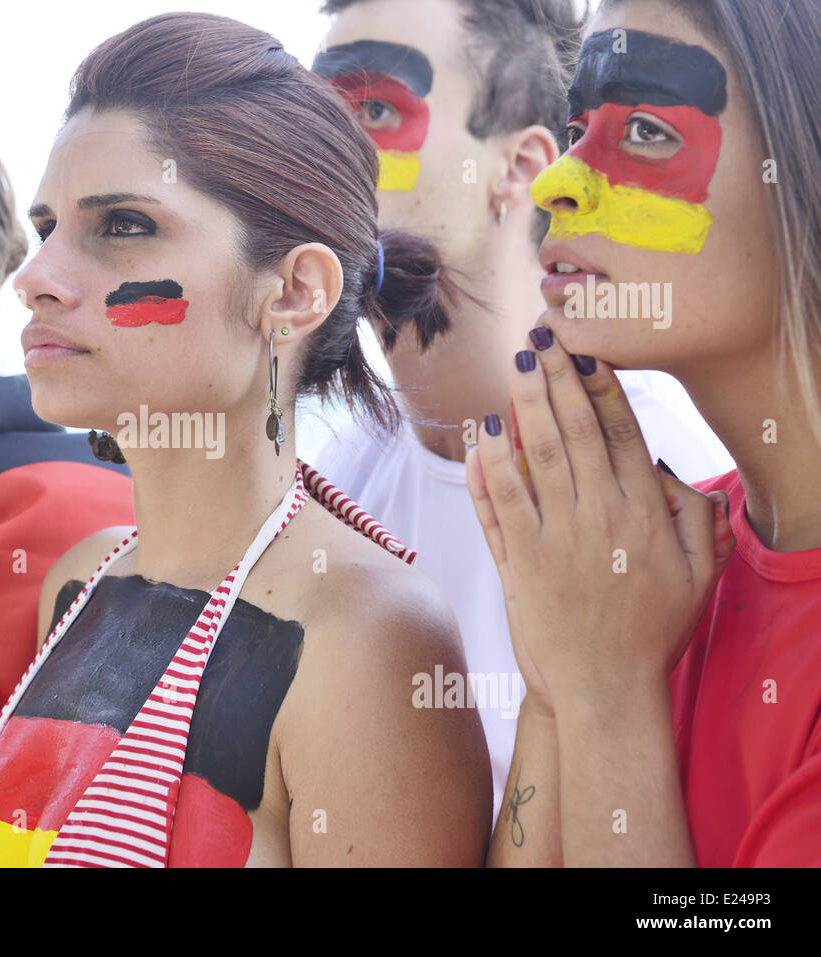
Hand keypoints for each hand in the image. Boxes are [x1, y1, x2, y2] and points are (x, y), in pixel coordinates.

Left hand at [465, 331, 733, 711]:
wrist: (605, 689)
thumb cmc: (652, 633)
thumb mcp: (697, 579)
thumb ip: (700, 525)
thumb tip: (694, 482)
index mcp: (643, 515)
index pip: (621, 436)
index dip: (602, 390)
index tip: (590, 354)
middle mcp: (599, 518)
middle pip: (575, 432)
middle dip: (559, 379)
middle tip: (545, 337)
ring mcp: (557, 538)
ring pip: (537, 457)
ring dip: (524, 405)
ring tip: (516, 364)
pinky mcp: (521, 561)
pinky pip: (501, 503)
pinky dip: (490, 465)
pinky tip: (483, 431)